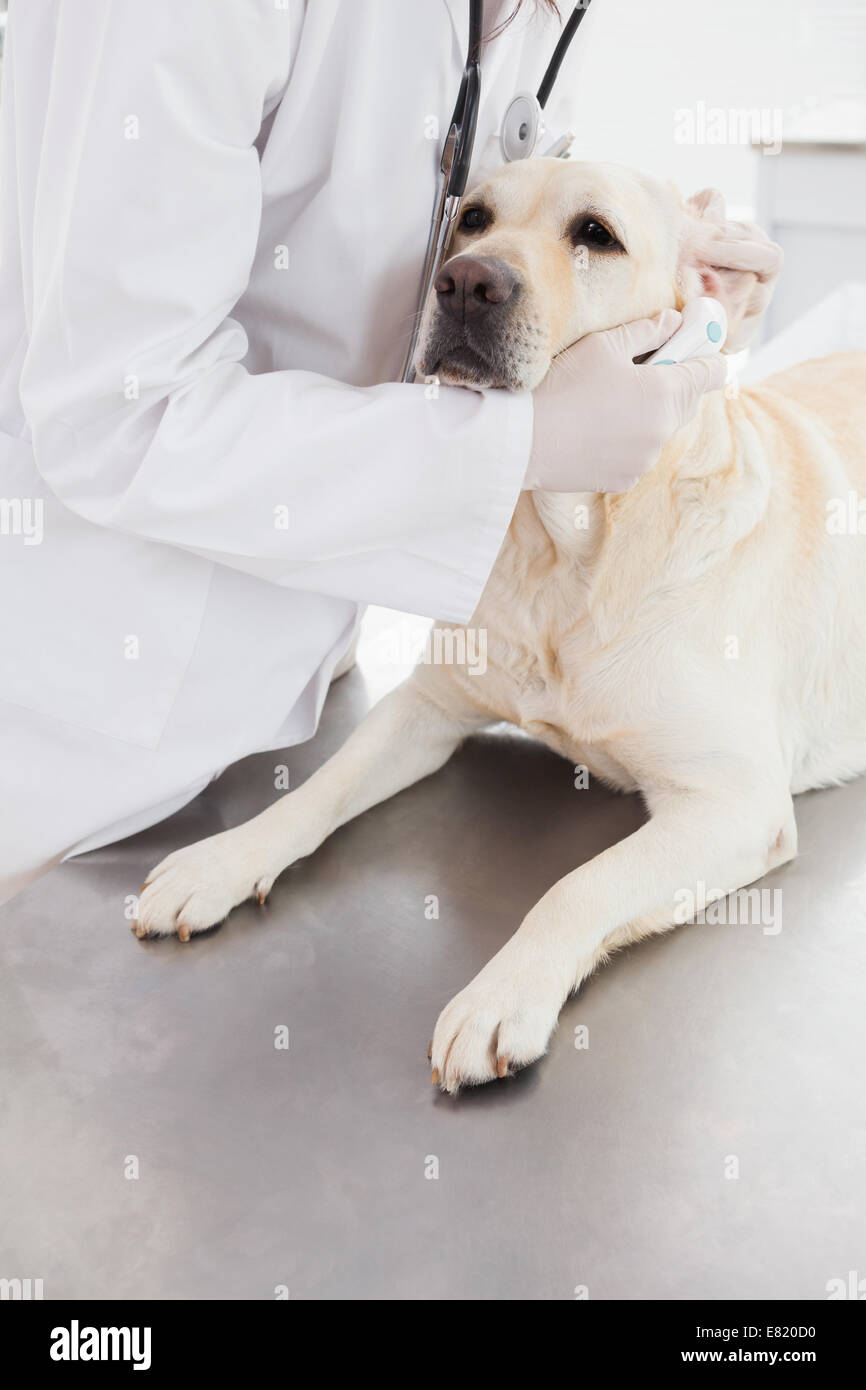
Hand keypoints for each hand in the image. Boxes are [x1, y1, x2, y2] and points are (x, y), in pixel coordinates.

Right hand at [526, 309, 726, 492]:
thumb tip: (673, 322)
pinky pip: (638, 455)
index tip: (696, 346)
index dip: (706, 354)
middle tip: (641, 370)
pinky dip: (627, 442)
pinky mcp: (625, 480)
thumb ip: (647, 331)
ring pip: (660, 431)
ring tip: (607, 404)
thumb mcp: (605, 345)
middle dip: (673, 384)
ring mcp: (645, 460)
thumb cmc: (563, 387)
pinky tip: (596, 431)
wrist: (524, 441)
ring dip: (647, 415)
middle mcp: (663, 431)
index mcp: (665, 392)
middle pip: (687, 402)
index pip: (711, 372)